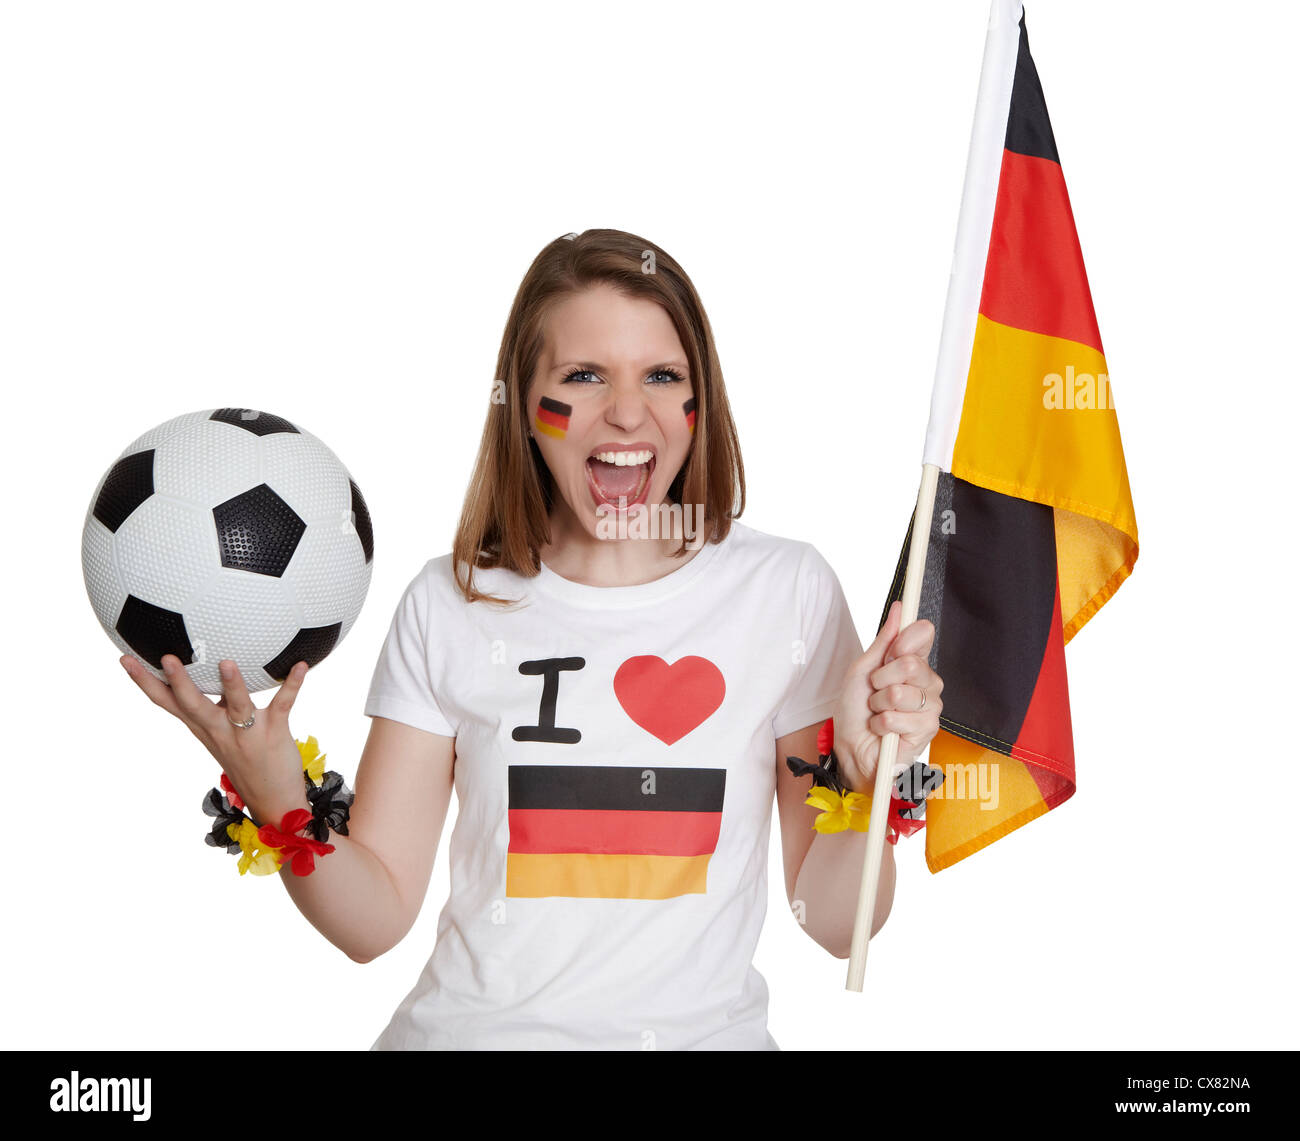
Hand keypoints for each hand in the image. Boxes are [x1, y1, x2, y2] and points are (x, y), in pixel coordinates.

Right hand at [120, 653, 311, 823]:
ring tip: (227, 662)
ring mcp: (247, 733)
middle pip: (192, 704)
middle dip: (178, 682)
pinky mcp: (274, 733)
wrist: (273, 800)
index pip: (166, 702)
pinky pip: (284, 704)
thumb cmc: (247, 761)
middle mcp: (220, 730)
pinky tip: (301, 665)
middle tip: (167, 657)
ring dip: (232, 684)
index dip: (144, 682)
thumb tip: (217, 664)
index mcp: (203, 727)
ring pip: (237, 706)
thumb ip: (216, 703)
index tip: (125, 658)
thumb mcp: (221, 733)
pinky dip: (293, 684)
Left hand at [833, 600, 943, 792]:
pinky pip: (897, 716)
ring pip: (900, 692)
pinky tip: (883, 730)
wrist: (851, 747)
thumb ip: (883, 641)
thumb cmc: (856, 711)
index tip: (889, 654)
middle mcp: (927, 681)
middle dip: (881, 679)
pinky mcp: (928, 729)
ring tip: (878, 714)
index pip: (923, 633)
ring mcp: (931, 705)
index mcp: (913, 663)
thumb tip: (900, 608)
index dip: (902, 641)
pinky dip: (881, 724)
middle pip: (911, 663)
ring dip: (878, 705)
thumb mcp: (862, 670)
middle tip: (875, 693)